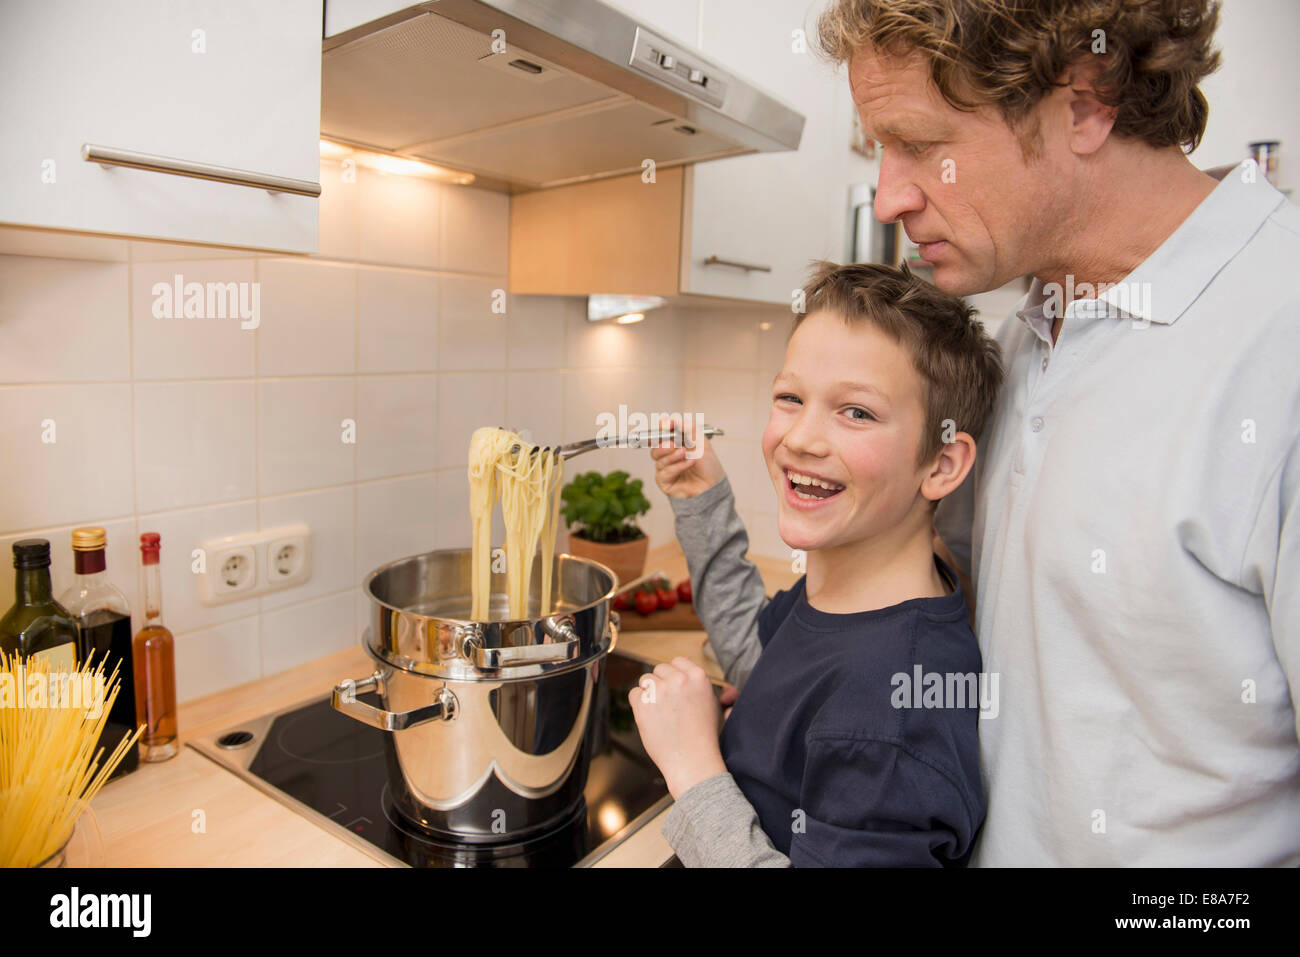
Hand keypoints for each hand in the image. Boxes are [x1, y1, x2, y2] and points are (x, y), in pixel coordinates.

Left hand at [628, 656, 728, 798]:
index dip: (674, 677)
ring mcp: (660, 691)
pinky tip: (651, 719)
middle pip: (659, 669)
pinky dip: (639, 705)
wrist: (692, 760)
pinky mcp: (643, 703)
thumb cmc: (702, 736)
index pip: (677, 661)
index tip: (675, 692)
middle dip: (661, 685)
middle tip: (668, 707)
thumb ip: (695, 680)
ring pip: (646, 680)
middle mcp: (678, 679)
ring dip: (649, 694)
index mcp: (698, 676)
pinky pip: (634, 694)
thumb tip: (682, 660)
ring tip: (661, 714)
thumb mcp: (709, 701)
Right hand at [650, 414, 724, 498]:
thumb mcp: (702, 442)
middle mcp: (668, 456)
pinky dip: (676, 467)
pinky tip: (688, 464)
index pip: (663, 433)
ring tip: (685, 454)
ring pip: (659, 459)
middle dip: (663, 444)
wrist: (714, 486)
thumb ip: (689, 429)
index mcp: (676, 444)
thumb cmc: (708, 466)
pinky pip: (664, 472)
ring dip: (673, 456)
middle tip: (673, 443)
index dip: (662, 428)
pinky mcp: (664, 481)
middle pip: (655, 447)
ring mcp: (665, 468)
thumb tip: (675, 420)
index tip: (667, 425)